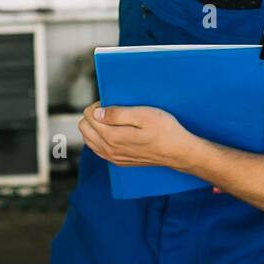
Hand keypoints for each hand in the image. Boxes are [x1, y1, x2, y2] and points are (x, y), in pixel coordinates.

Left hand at [78, 101, 196, 168]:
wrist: (178, 152)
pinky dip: (99, 138)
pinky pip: (98, 149)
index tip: (111, 102)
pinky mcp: (119, 162)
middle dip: (93, 115)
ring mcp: (113, 158)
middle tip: (110, 109)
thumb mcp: (143, 115)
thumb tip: (96, 113)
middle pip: (84, 128)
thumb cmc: (164, 130)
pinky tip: (113, 132)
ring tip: (112, 119)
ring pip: (89, 140)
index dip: (98, 105)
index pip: (89, 116)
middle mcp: (109, 150)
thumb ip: (117, 114)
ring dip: (95, 127)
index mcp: (113, 137)